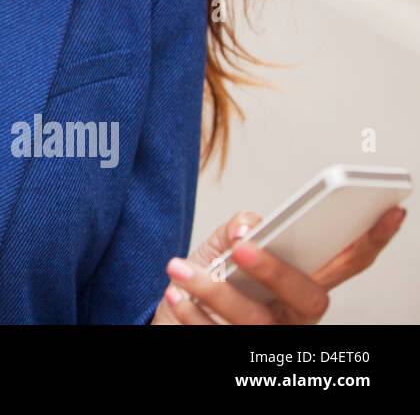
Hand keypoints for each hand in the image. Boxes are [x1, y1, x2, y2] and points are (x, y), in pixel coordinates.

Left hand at [151, 205, 407, 323]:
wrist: (173, 310)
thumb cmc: (211, 276)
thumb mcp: (225, 244)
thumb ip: (242, 226)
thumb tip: (251, 226)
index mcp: (304, 282)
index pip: (348, 262)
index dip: (373, 240)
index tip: (389, 210)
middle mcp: (295, 314)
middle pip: (310, 299)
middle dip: (277, 273)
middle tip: (241, 249)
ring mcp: (269, 336)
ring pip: (256, 321)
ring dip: (215, 293)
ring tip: (179, 269)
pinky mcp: (237, 352)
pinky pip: (218, 337)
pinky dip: (192, 313)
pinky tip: (176, 293)